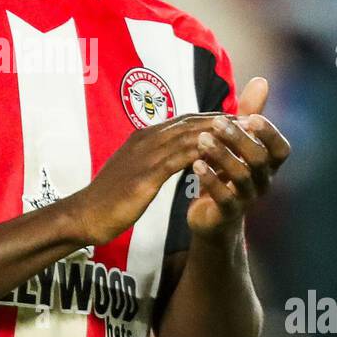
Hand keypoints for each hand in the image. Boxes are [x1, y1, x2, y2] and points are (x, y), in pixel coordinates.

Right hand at [67, 113, 238, 245]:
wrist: (84, 215)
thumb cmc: (109, 199)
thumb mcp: (135, 173)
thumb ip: (153, 161)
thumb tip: (172, 159)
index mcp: (144, 137)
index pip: (185, 121)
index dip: (213, 120)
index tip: (238, 122)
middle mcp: (146, 139)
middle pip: (192, 122)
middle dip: (223, 121)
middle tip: (252, 122)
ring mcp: (145, 154)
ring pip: (190, 136)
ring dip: (219, 134)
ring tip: (245, 136)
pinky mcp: (146, 174)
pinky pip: (180, 159)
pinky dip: (203, 154)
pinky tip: (222, 158)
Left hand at [186, 77, 290, 236]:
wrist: (213, 216)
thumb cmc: (227, 172)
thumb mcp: (238, 142)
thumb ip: (249, 114)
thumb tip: (261, 80)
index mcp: (268, 163)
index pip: (281, 148)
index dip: (270, 133)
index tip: (251, 117)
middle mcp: (263, 181)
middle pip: (259, 159)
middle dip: (239, 139)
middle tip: (216, 123)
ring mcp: (248, 199)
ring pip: (242, 177)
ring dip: (221, 156)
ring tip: (201, 140)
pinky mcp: (228, 213)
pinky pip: (225, 197)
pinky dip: (211, 180)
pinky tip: (196, 165)